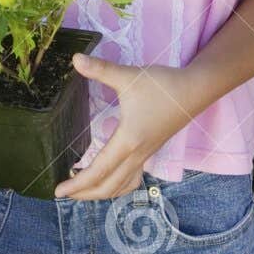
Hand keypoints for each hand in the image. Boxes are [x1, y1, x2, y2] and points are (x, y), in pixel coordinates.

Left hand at [52, 54, 194, 200]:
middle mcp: (137, 154)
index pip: (98, 171)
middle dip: (84, 194)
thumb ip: (100, 69)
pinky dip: (118, 185)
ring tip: (82, 189)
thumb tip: (75, 59)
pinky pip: (133, 178)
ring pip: (121, 186)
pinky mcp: (151, 150)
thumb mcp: (128, 76)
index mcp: (127, 141)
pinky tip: (110, 179)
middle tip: (63, 193)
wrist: (195, 90)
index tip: (58, 192)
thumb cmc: (161, 85)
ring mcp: (146, 154)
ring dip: (101, 192)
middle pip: (108, 186)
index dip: (77, 185)